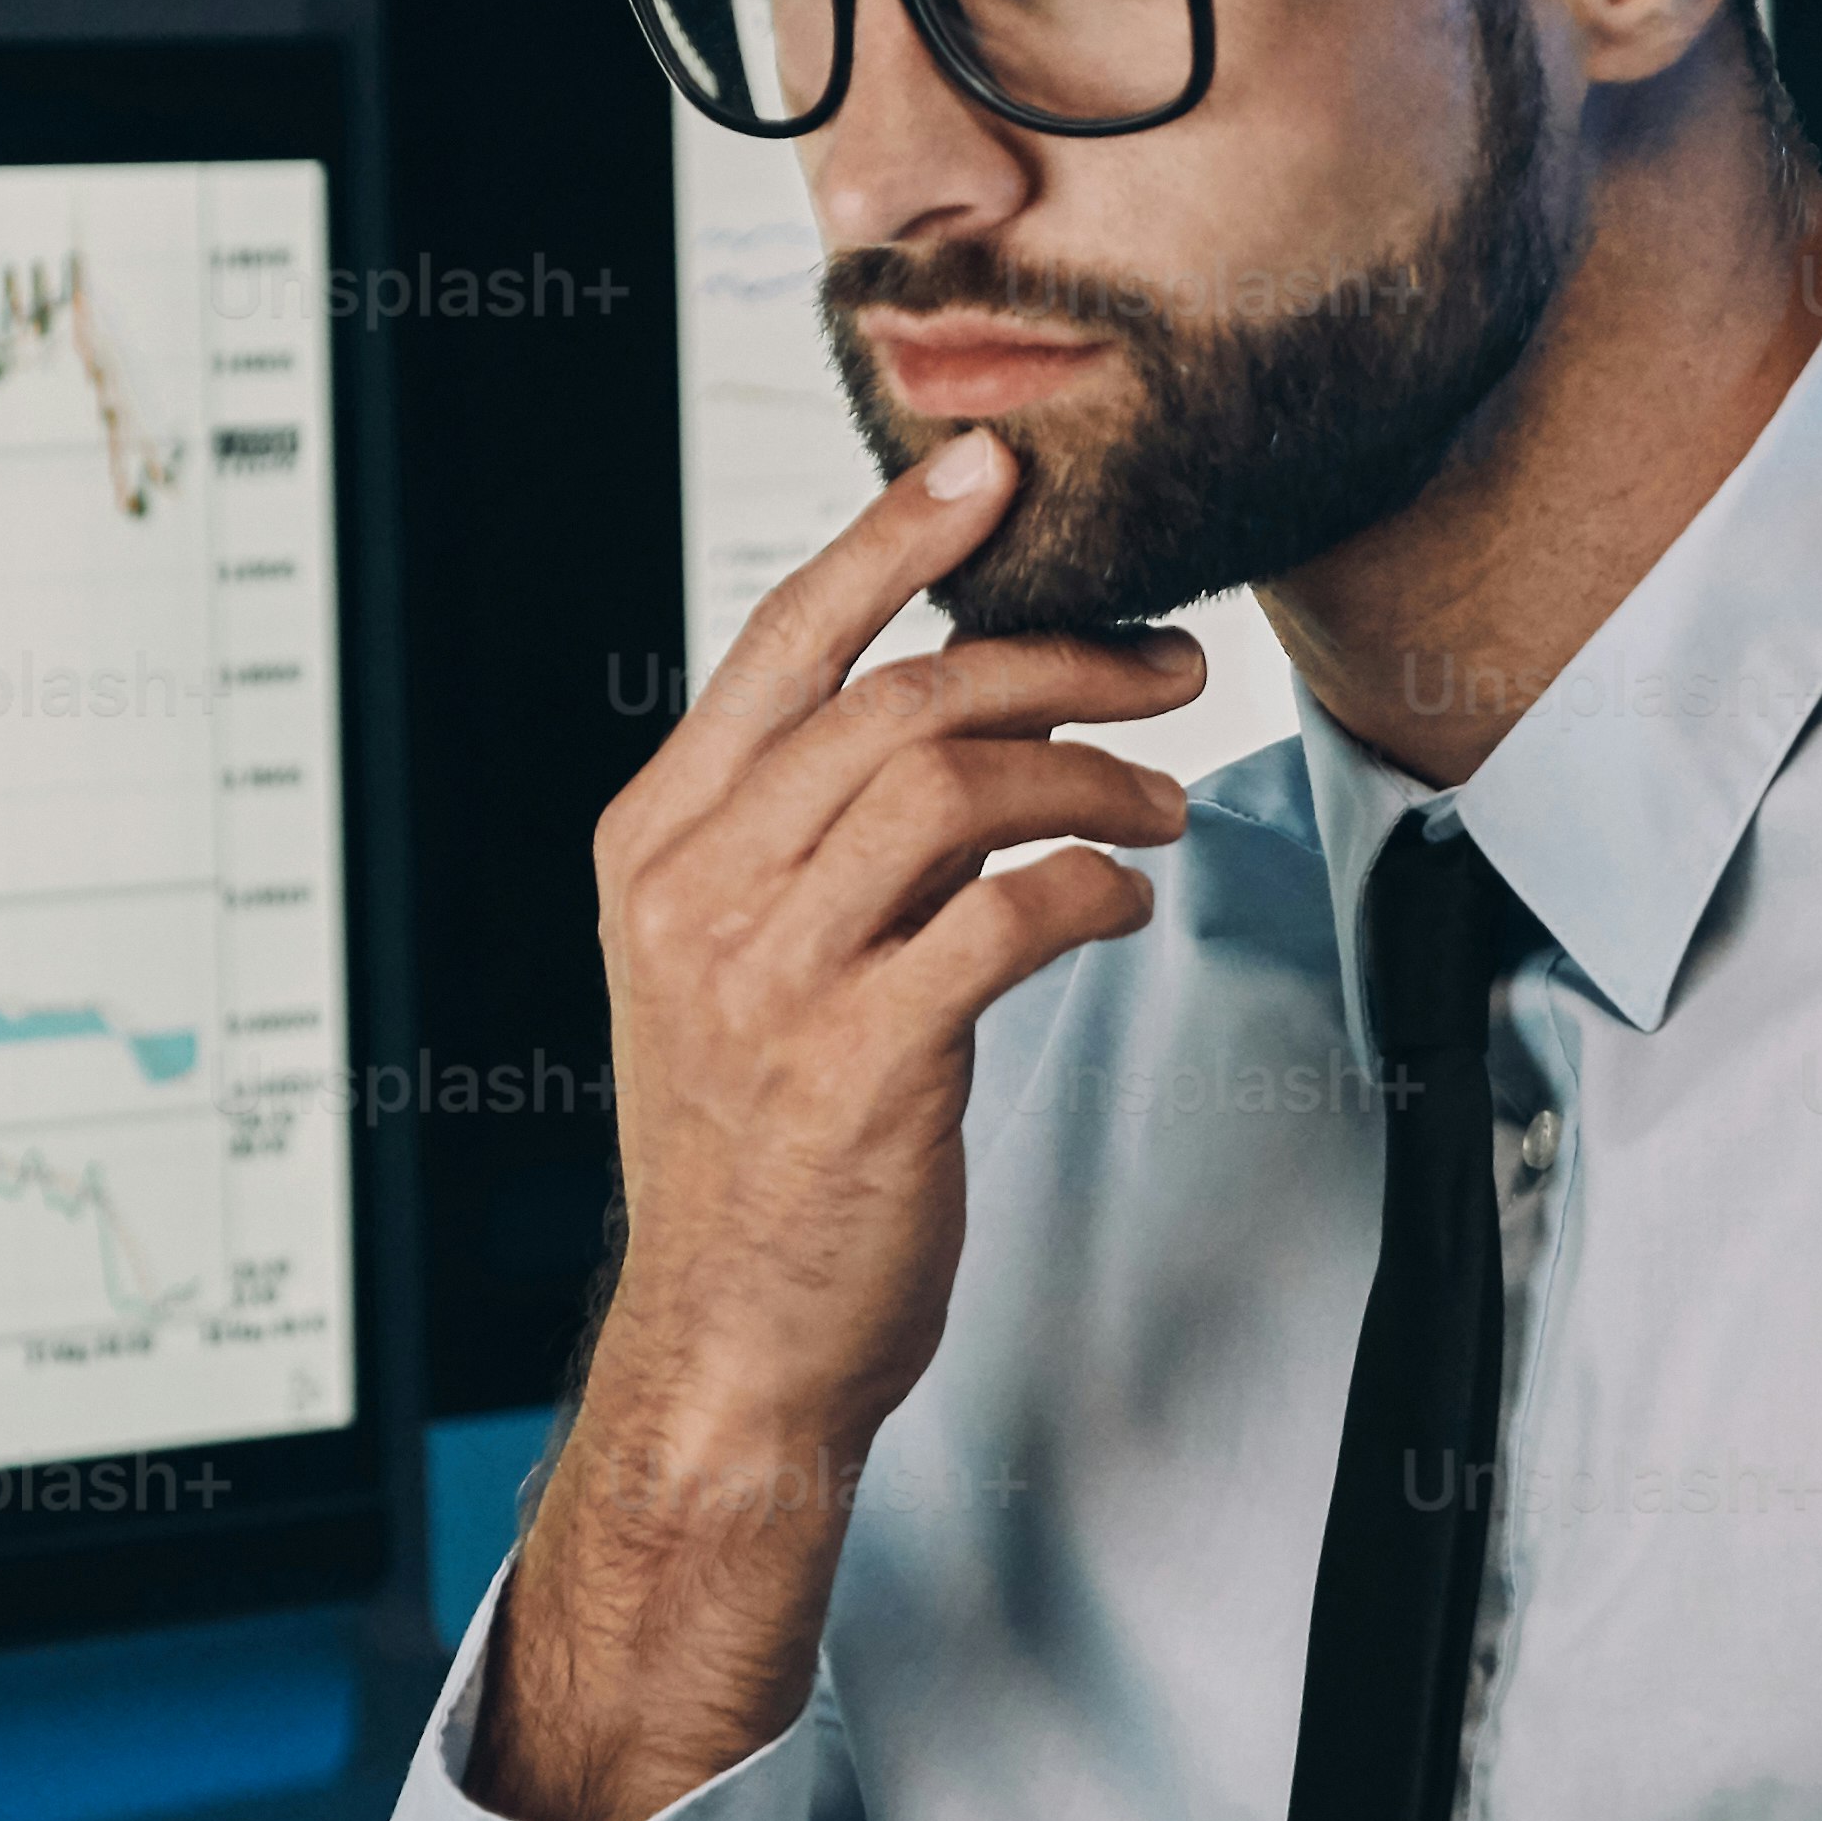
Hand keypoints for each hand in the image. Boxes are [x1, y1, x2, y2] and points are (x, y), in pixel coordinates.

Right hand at [479, 433, 1201, 1820]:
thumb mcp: (731, 965)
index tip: (997, 470)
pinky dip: (1091, 884)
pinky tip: (1127, 898)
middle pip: (898, 698)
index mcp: (654, 844)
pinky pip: (1007, 915)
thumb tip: (959, 701)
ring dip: (1093, 769)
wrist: (731, 1350)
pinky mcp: (859, 1068)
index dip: (896, 537)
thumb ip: (806, 832)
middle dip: (1058, 655)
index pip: (783, 641)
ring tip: (1163, 794)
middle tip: (1167, 663)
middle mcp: (695, 894)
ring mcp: (768, 981)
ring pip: (956, 788)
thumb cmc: (758, 1153)